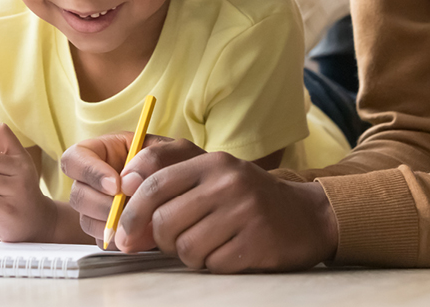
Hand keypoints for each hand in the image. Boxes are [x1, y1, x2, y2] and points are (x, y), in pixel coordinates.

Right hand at [61, 132, 188, 248]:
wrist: (199, 196)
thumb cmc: (186, 167)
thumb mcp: (176, 152)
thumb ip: (153, 158)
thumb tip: (127, 181)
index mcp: (107, 151)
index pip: (75, 157)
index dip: (89, 172)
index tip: (115, 185)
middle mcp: (98, 179)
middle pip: (77, 194)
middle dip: (103, 205)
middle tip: (131, 209)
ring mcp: (101, 207)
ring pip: (86, 220)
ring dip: (113, 224)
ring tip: (144, 220)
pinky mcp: (110, 230)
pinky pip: (103, 241)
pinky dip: (122, 240)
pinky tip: (145, 234)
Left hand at [115, 143, 339, 272]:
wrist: (306, 216)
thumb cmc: (247, 198)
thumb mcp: (213, 177)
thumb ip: (169, 181)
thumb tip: (123, 196)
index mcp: (215, 163)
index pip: (156, 183)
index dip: (132, 211)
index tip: (124, 232)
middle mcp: (230, 183)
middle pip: (164, 221)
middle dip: (159, 240)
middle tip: (170, 243)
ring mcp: (246, 213)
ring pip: (185, 248)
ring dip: (189, 255)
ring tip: (207, 244)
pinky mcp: (257, 243)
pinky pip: (212, 265)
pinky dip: (213, 265)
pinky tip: (229, 252)